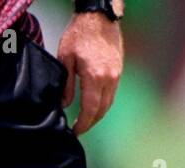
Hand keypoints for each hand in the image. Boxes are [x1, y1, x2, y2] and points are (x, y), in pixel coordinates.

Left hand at [58, 12, 123, 135]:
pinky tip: (94, 106)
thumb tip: (64, 105)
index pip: (90, 109)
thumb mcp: (65, 60)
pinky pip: (113, 92)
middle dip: (91, 122)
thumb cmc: (79, 35)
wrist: (98, 17)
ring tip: (86, 121)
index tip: (75, 132)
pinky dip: (104, 103)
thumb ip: (66, 85)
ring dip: (98, 114)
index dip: (83, 124)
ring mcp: (117, 73)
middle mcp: (110, 77)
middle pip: (102, 109)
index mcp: (95, 77)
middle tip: (79, 130)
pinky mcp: (119, 69)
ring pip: (110, 102)